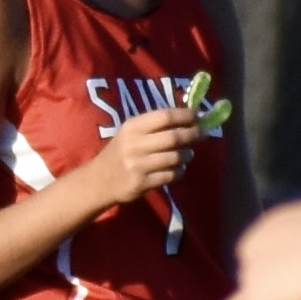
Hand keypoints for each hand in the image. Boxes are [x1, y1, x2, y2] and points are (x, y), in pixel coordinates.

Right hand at [86, 105, 200, 207]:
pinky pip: (171, 175)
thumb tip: (190, 117)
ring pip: (175, 157)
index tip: (198, 116)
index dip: (186, 115)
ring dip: (187, 155)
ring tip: (187, 154)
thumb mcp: (130, 134)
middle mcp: (134, 145)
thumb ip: (155, 125)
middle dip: (193, 134)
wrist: (98, 181)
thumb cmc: (119, 153)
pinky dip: (179, 171)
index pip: (165, 116)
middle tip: (202, 134)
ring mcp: (137, 165)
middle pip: (173, 137)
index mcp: (132, 127)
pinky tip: (177, 169)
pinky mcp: (141, 183)